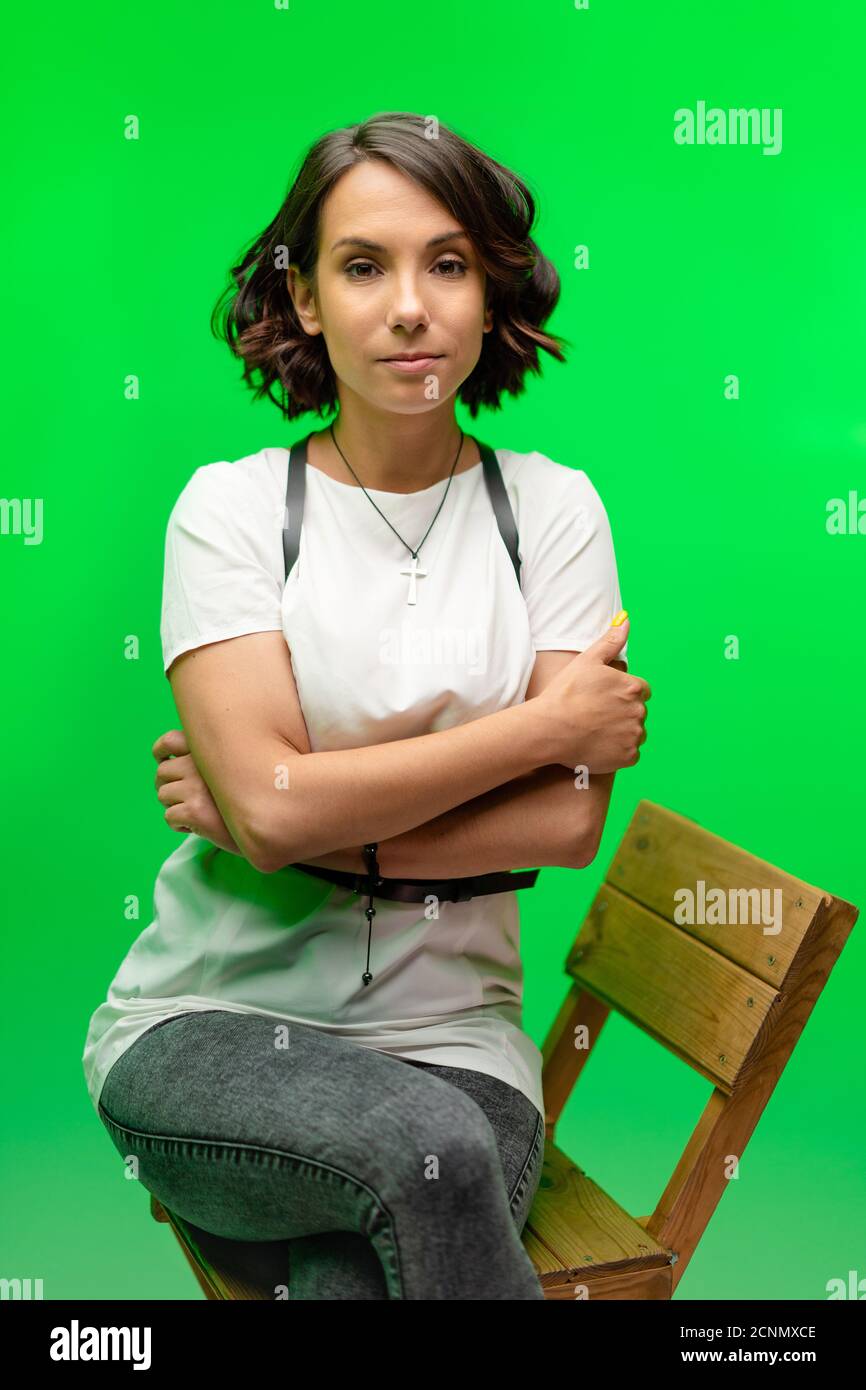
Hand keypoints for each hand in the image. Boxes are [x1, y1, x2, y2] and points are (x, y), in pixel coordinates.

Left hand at [152, 728, 240, 853]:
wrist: (268, 826)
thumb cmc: (250, 798)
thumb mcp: (232, 768)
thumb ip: (208, 758)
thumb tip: (170, 761)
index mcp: (208, 750)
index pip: (169, 741)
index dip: (160, 751)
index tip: (163, 760)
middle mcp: (200, 764)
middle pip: (162, 772)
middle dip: (166, 786)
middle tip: (181, 798)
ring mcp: (195, 787)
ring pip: (163, 796)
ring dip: (175, 807)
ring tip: (196, 813)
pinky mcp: (194, 811)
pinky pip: (169, 817)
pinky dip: (179, 825)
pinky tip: (198, 827)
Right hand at [535, 618, 650, 772]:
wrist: (550, 729)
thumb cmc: (565, 693)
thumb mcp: (587, 661)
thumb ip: (611, 641)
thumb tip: (626, 620)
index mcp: (632, 688)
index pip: (640, 691)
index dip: (621, 694)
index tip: (603, 700)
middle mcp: (638, 712)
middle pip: (637, 712)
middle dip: (621, 713)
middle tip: (595, 715)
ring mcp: (634, 736)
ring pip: (633, 733)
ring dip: (620, 732)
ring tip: (595, 731)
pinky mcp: (627, 757)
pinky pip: (629, 754)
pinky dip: (617, 751)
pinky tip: (598, 745)